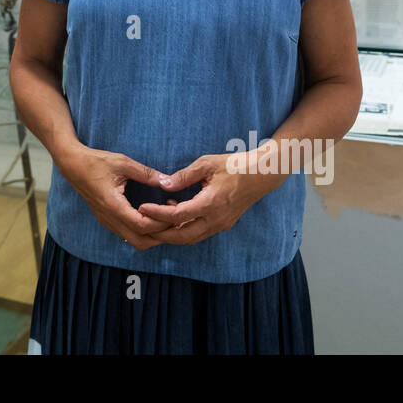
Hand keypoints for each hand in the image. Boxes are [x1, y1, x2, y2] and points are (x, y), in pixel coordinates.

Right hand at [58, 145, 173, 250]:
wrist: (72, 165)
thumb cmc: (96, 162)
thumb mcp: (123, 163)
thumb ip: (146, 173)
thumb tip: (167, 180)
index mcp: (114, 205)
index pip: (143, 226)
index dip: (161, 222)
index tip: (174, 209)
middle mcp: (110, 218)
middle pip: (140, 242)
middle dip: (160, 235)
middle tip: (174, 219)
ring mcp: (107, 221)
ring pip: (134, 241)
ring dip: (152, 235)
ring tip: (165, 218)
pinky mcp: (107, 219)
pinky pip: (128, 234)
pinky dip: (143, 231)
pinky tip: (151, 216)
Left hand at [136, 153, 273, 245]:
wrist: (261, 175)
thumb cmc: (234, 165)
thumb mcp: (206, 164)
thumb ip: (183, 176)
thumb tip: (163, 185)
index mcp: (211, 203)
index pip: (177, 216)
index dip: (157, 213)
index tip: (142, 208)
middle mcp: (216, 220)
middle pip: (183, 236)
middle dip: (161, 233)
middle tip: (143, 225)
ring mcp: (221, 225)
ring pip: (191, 238)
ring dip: (173, 234)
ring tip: (156, 221)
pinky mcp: (223, 224)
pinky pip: (200, 232)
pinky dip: (185, 229)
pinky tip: (175, 215)